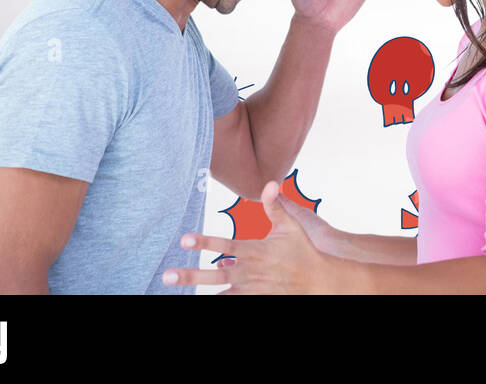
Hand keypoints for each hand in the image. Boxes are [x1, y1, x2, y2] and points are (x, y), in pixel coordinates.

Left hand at [162, 181, 341, 293]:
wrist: (318, 280)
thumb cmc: (302, 250)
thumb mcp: (291, 225)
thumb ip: (275, 206)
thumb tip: (270, 183)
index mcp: (255, 251)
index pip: (225, 245)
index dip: (204, 242)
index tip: (184, 239)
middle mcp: (249, 272)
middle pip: (215, 275)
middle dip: (190, 276)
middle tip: (167, 276)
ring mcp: (251, 289)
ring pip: (220, 293)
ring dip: (199, 293)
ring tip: (176, 295)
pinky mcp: (255, 299)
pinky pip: (232, 303)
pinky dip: (219, 300)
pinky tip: (202, 300)